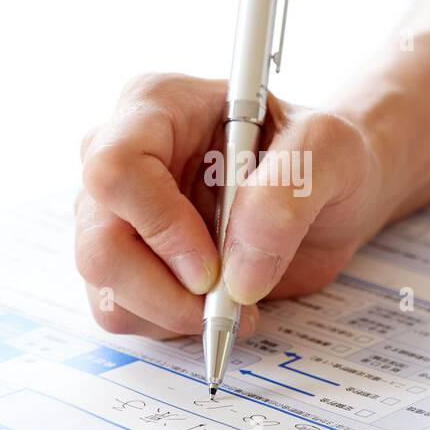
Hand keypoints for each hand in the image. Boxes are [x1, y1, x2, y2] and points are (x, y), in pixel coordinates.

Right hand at [75, 73, 389, 337]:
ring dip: (171, 312)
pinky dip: (168, 323)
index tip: (213, 268)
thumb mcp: (330, 152)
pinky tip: (214, 305)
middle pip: (100, 241)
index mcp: (157, 106)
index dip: (160, 227)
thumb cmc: (322, 156)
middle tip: (226, 301)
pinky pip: (119, 310)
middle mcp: (122, 154)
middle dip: (163, 290)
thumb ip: (288, 193)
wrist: (328, 192)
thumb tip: (239, 272)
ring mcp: (117, 212)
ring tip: (235, 300)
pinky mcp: (127, 259)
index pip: (116, 169)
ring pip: (105, 284)